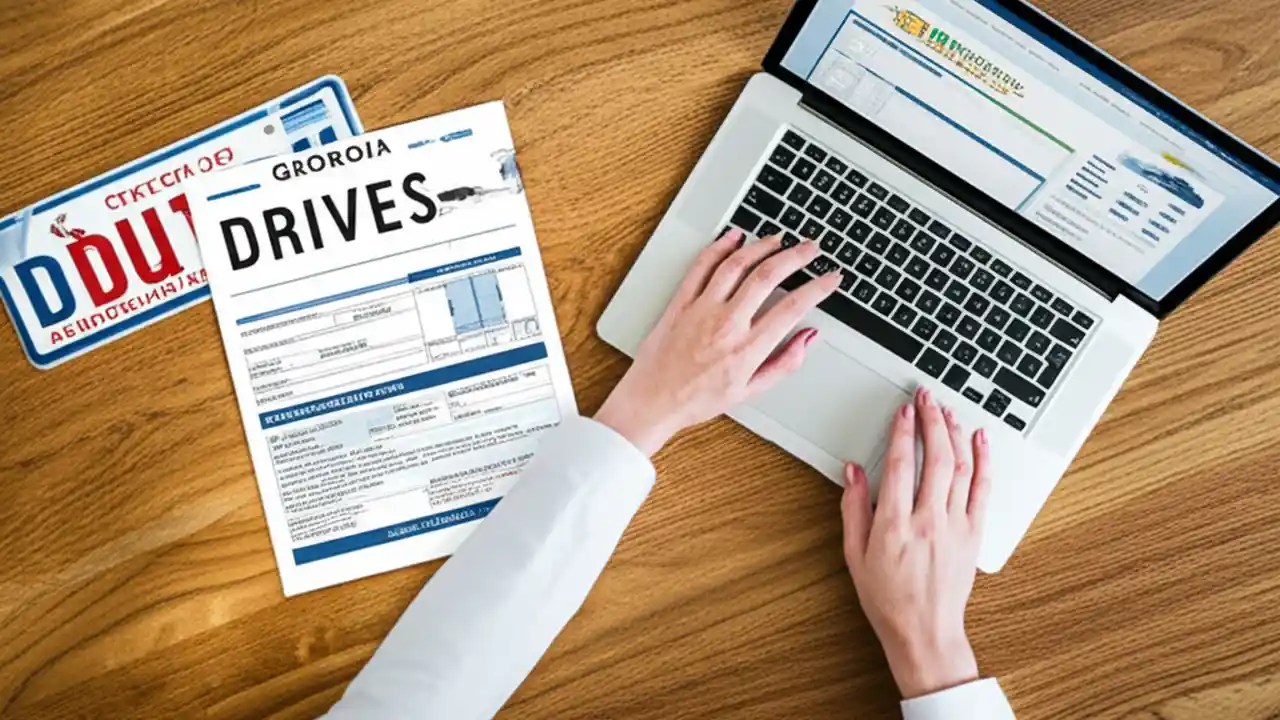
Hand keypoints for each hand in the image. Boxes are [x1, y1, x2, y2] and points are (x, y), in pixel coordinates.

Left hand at [596, 228, 839, 453]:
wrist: (652, 401)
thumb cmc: (697, 399)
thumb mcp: (750, 391)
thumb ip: (784, 363)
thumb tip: (808, 337)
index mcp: (747, 349)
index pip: (793, 308)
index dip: (818, 288)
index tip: (831, 277)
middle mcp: (726, 324)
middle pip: (768, 276)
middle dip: (796, 256)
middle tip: (810, 248)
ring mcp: (701, 310)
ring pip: (737, 264)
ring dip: (762, 246)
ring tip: (778, 239)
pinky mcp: (680, 302)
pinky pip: (701, 266)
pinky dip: (719, 246)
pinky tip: (734, 237)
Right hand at [841, 387, 991, 698]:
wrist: (925, 632)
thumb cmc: (887, 598)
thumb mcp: (854, 554)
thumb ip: (853, 508)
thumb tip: (852, 471)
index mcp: (894, 524)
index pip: (901, 464)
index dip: (902, 431)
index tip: (902, 411)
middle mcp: (929, 521)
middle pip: (935, 457)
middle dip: (931, 420)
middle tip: (926, 396)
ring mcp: (956, 526)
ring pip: (961, 467)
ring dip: (955, 432)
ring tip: (947, 410)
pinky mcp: (974, 534)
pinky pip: (983, 489)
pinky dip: (984, 460)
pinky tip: (980, 439)